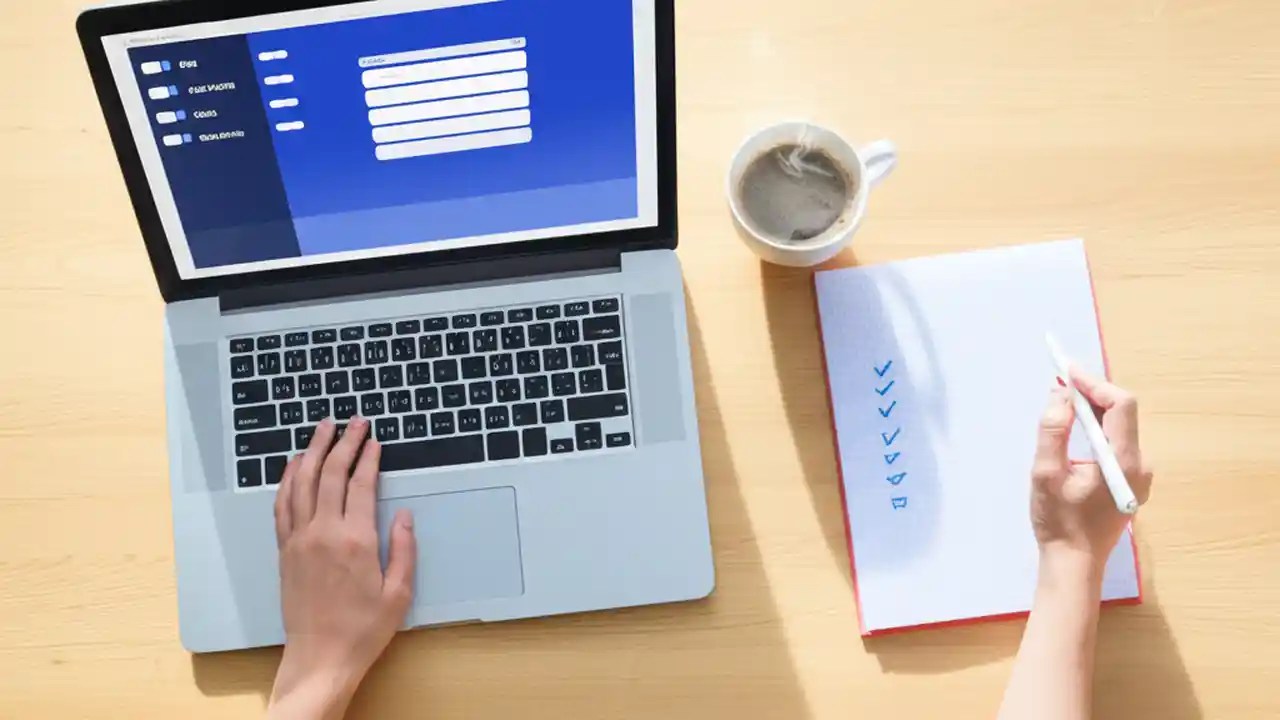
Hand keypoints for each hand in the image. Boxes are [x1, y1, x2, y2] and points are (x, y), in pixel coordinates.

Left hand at [268, 418, 416, 719]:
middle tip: (354, 421)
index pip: (360, 485)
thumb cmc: (363, 630)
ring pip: (302, 482)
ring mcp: (299, 540)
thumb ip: (403, 549)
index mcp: (356, 541)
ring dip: (312, 451)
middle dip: (344, 443)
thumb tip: (403, 514)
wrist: (320, 657)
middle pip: (330, 474)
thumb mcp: (399, 593)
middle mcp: (323, 533)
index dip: (368, 458)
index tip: (375, 440)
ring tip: (322, 428)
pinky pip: (282, 505)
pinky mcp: (284, 551)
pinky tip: (294, 465)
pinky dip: (288, 479)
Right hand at [1031, 368, 1152, 568]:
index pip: (1120, 405)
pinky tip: (1076, 428)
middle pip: (1122, 412)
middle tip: (1061, 383)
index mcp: (1123, 461)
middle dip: (1092, 393)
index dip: (1094, 384)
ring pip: (1120, 426)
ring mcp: (1139, 473)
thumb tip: (1060, 394)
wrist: (1074, 563)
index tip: (1067, 372)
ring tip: (1064, 402)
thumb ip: (1052, 431)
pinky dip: (1097, 427)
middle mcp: (1140, 464)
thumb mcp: (1045, 475)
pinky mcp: (1131, 479)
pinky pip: (1117, 441)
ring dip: (1094, 410)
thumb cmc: (1058, 523)